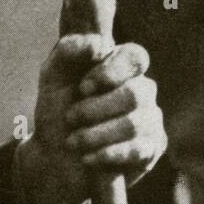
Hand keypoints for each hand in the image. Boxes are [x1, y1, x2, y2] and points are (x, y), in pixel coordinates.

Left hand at [20, 33, 164, 203]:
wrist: (54, 159)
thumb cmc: (57, 113)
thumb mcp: (53, 77)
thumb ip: (69, 51)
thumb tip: (99, 45)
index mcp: (122, 67)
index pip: (135, 57)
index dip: (111, 72)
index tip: (82, 88)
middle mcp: (141, 90)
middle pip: (134, 93)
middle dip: (94, 109)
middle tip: (70, 118)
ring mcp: (150, 120)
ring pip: (134, 124)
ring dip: (96, 134)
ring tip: (73, 142)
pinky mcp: (151, 149)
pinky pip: (138, 150)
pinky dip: (107, 154)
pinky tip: (88, 158)